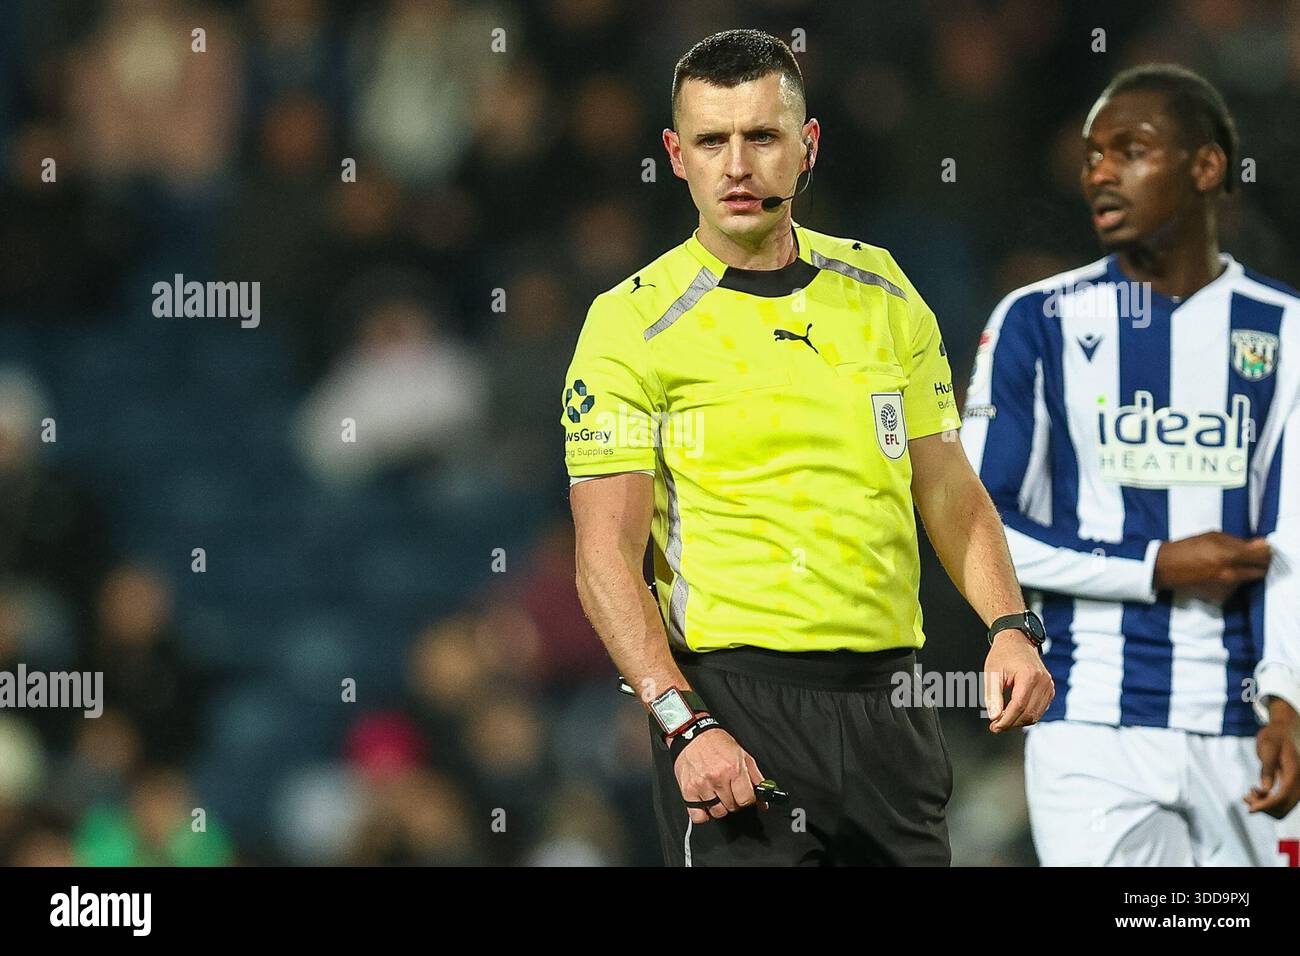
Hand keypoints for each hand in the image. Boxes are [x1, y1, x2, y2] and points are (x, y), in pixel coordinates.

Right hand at [674, 727, 766, 823]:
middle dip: (734, 801)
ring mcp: (702, 785)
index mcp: (733, 768)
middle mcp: (718, 777)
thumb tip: (763, 800)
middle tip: (730, 791)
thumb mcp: (742, 755)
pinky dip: (703, 815)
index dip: (748, 800)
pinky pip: (698, 816)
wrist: (693, 734)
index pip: (746, 799)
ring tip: (718, 795)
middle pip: (732, 807)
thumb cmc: (717, 743)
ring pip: (717, 812)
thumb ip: (756, 778)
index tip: (744, 796)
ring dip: (720, 807)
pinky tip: (706, 804)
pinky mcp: (688, 790)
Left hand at [984, 630, 1053, 732]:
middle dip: (1011, 723)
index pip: (1019, 706)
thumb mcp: (992, 673)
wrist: (1016, 641)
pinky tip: (1013, 713)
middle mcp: (1043, 681)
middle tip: (996, 726)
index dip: (1006, 720)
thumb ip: (993, 696)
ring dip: (1019, 721)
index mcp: (1029, 676)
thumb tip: (994, 717)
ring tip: (1003, 719)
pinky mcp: (1050, 689)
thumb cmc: (1002, 655)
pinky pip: (1040, 709)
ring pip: (1035, 714)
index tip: (995, 727)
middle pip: (1029, 713)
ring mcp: (1049, 685)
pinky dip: (1027, 715)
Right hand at [1154, 532, 1270, 602]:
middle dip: (1258, 563)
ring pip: (1247, 579)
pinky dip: (1231, 581)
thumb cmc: (1187, 548)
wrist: (1165, 568)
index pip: (1264, 555)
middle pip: (1261, 570)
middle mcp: (1232, 574)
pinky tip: (1216, 575)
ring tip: (1225, 565)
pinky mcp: (1221, 597)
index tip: (1262, 548)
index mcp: (1230, 555)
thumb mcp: (1213, 537)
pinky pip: (1235, 587)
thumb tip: (1261, 544)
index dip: (1266, 551)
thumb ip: (1238, 542)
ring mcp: (1227, 587)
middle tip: (1248, 556)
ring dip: (1243, 572)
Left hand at [1245, 699, 1299, 819]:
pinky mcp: (1292, 786)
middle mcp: (1299, 783)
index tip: (1250, 810)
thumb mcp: (1268, 747)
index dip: (1267, 805)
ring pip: (1283, 808)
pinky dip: (1268, 802)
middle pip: (1284, 807)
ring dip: (1265, 806)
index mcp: (1295, 773)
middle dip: (1264, 806)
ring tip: (1248, 794)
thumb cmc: (1275, 735)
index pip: (1282, 797)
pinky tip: (1255, 792)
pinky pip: (1282, 802)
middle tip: (1246, 796)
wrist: (1285, 729)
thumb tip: (1265, 790)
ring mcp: (1297, 786)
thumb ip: (1267, 768)